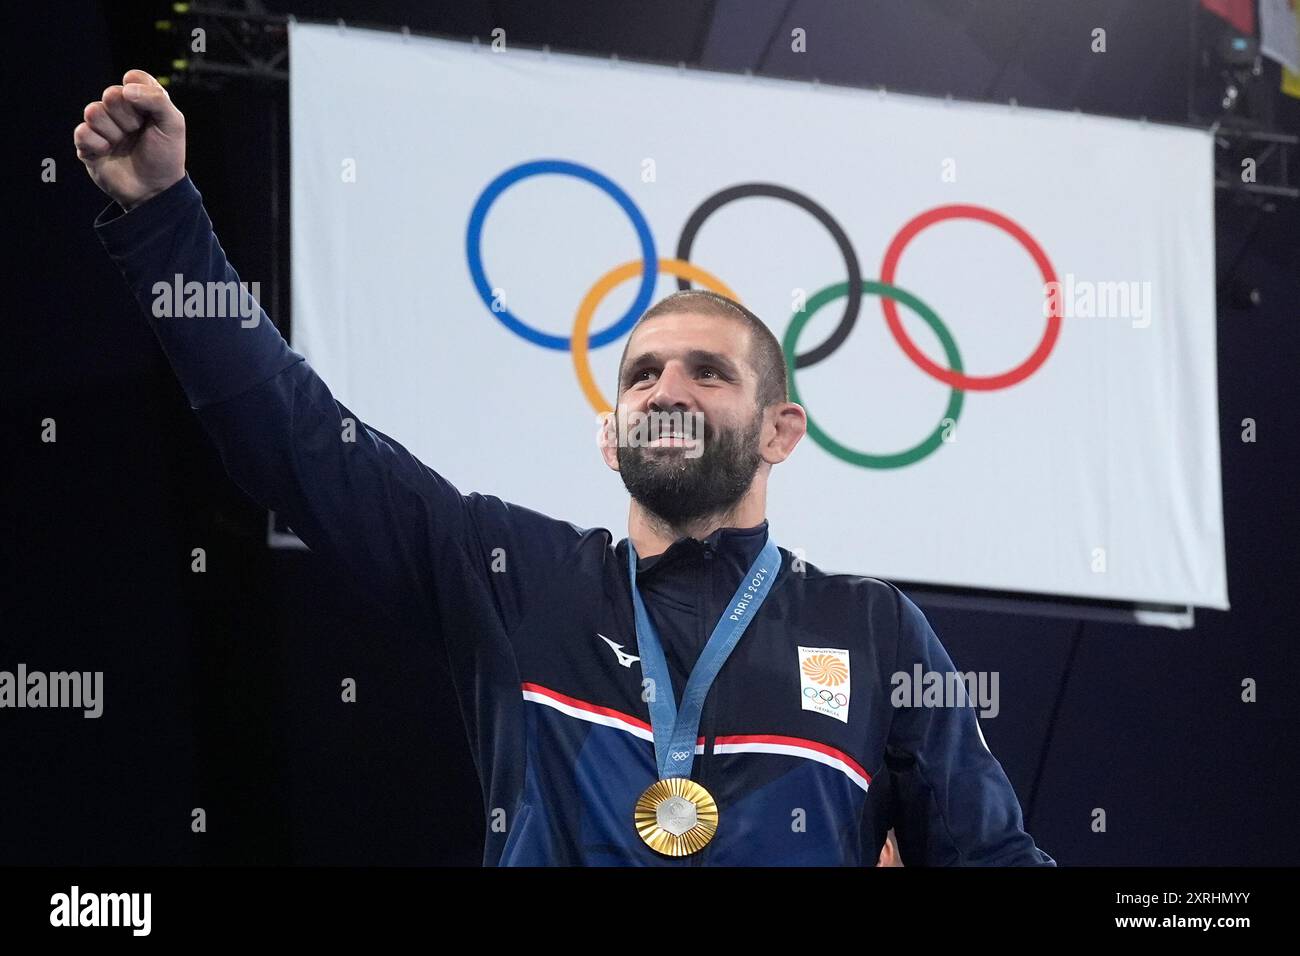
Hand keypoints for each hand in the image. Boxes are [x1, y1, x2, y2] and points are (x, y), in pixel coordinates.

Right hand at [74, 69, 185, 210]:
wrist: (155, 190)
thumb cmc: (165, 156)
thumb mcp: (173, 124)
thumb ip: (157, 99)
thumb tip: (126, 89)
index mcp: (141, 101)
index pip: (133, 78)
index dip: (141, 94)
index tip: (150, 114)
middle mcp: (119, 111)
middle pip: (111, 94)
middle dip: (128, 116)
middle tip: (137, 132)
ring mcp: (102, 127)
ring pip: (93, 111)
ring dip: (113, 131)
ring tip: (123, 144)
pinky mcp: (87, 144)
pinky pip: (82, 132)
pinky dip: (97, 144)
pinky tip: (107, 152)